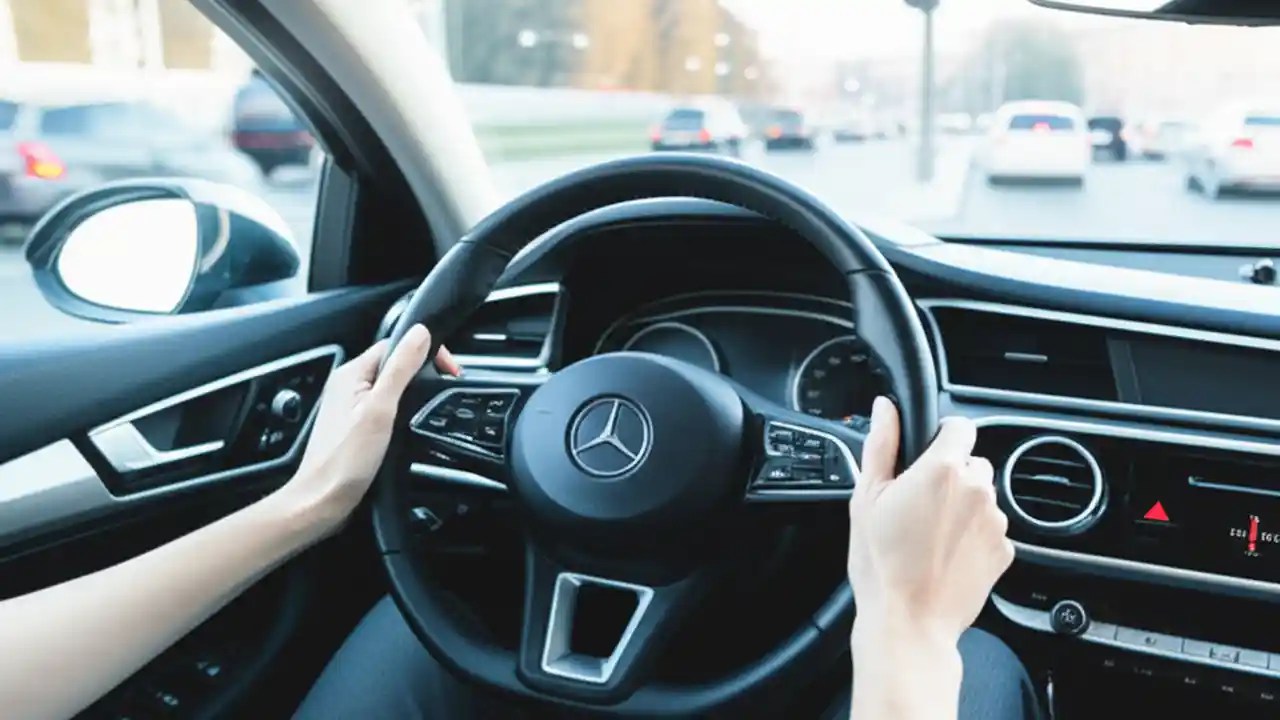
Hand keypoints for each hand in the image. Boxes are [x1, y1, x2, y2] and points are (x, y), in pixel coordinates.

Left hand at [279, 325, 461, 532]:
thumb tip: (420, 333)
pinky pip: (385, 406)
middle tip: (443, 389)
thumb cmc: (344, 461)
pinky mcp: (356, 426)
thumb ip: (400, 369)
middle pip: (394, 363)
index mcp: (351, 374)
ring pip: (391, 387)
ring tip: (428, 406)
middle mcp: (348, 386)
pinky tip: (409, 425)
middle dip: (422, 372)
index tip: (448, 371)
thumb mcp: (380, 410)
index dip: (425, 352)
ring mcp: (350, 407)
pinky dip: (402, 411)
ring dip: (413, 392)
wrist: (322, 502)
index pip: (395, 344)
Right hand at [847, 397, 1012, 647]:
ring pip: (981, 497)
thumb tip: (886, 408)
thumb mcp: (866, 497)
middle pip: (971, 463)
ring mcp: (995, 521)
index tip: (926, 456)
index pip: (960, 426)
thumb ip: (881, 444)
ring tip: (929, 536)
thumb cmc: (881, 564)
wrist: (909, 622)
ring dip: (962, 507)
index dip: (941, 438)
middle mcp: (976, 489)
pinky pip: (989, 528)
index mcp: (941, 469)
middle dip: (949, 476)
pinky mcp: (1004, 550)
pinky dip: (972, 536)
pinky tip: (945, 554)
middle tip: (917, 505)